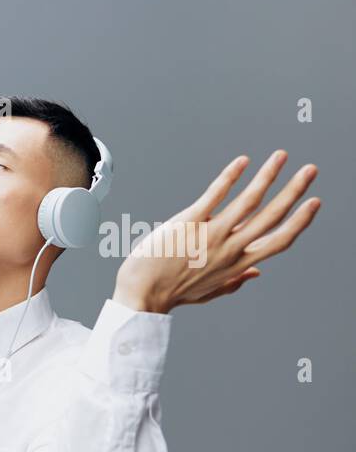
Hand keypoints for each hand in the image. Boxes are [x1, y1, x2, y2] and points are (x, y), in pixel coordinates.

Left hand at [113, 151, 320, 313]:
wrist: (139, 295)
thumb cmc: (169, 292)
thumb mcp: (207, 292)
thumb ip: (234, 283)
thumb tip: (257, 273)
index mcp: (236, 265)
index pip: (278, 241)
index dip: (300, 221)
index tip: (313, 203)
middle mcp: (229, 249)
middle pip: (272, 216)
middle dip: (295, 191)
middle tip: (310, 170)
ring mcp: (210, 236)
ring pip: (249, 201)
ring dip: (269, 175)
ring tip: (281, 156)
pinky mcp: (188, 223)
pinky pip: (215, 195)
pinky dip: (230, 176)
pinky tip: (242, 161)